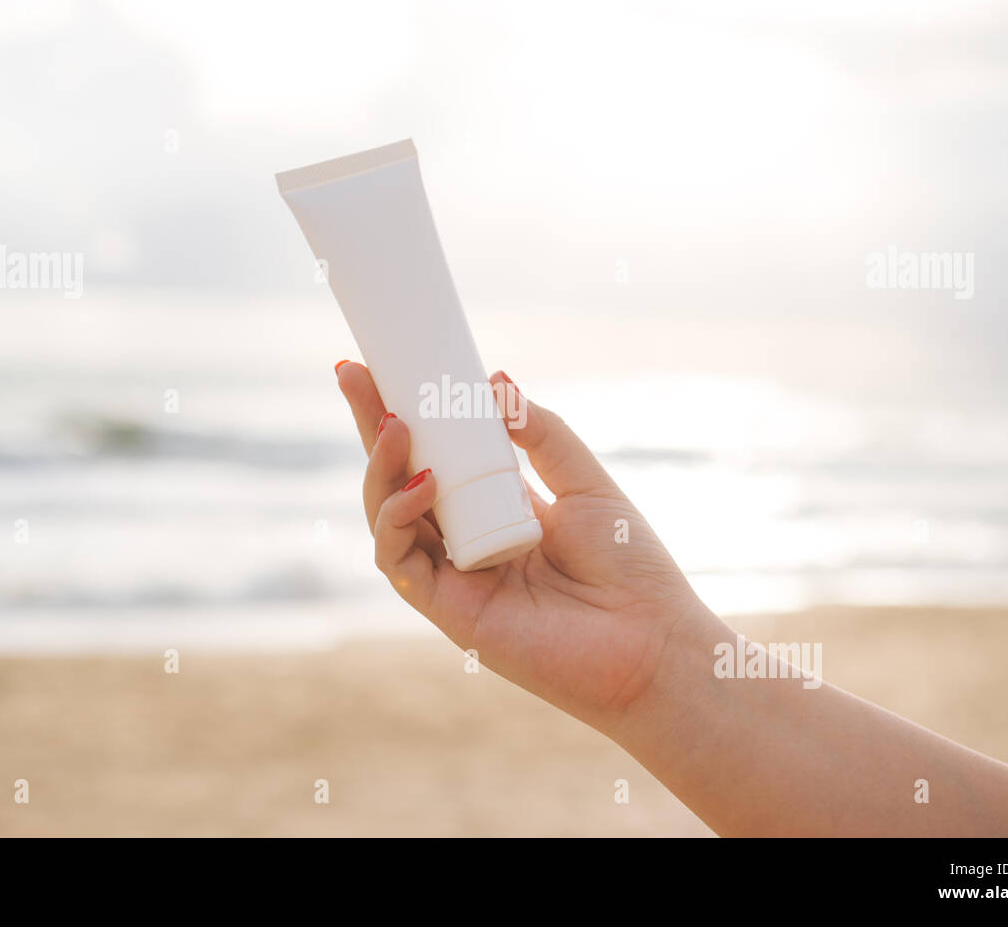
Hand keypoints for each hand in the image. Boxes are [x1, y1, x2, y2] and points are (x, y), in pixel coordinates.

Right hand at [335, 362, 715, 734]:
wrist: (653, 642)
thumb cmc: (631, 567)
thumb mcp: (585, 482)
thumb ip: (541, 434)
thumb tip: (496, 381)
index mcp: (493, 511)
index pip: (434, 455)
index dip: (404, 414)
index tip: (381, 366)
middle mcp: (464, 542)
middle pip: (397, 479)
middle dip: (371, 427)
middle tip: (354, 375)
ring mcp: (452, 577)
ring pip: (386, 517)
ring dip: (381, 468)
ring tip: (397, 428)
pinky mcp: (448, 611)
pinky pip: (399, 561)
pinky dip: (398, 518)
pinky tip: (423, 484)